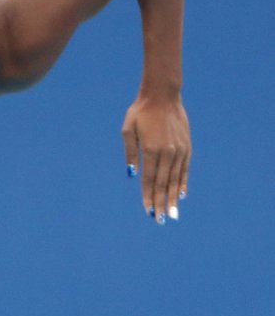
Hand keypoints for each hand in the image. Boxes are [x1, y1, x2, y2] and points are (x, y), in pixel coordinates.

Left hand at [121, 94, 190, 221]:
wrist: (163, 95)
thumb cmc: (141, 112)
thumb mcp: (128, 129)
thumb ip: (130, 153)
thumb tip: (132, 174)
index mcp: (151, 149)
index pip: (149, 180)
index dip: (148, 198)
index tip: (148, 212)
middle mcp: (167, 152)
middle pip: (163, 184)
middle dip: (161, 204)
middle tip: (161, 220)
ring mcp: (179, 150)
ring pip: (175, 179)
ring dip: (173, 198)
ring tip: (173, 214)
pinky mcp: (187, 147)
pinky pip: (184, 169)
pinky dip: (183, 183)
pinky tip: (181, 195)